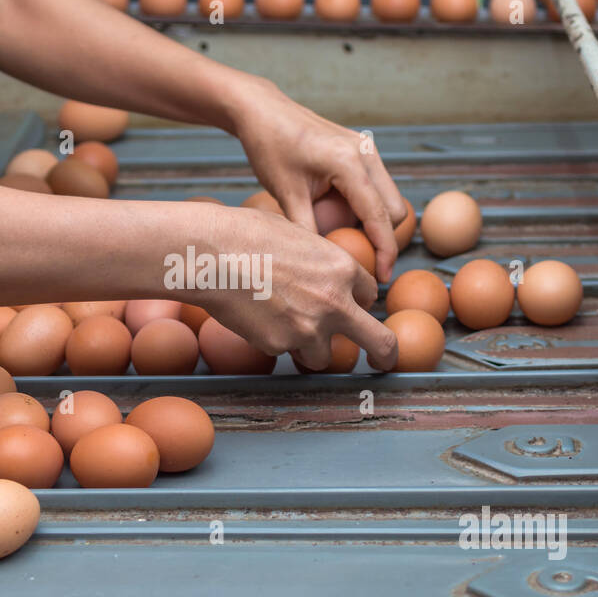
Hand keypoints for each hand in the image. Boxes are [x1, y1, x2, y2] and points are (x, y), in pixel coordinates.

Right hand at [195, 205, 397, 370]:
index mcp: (343, 269)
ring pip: (324, 356)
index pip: (369, 295)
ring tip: (282, 324)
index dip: (358, 301)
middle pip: (379, 340)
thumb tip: (322, 273)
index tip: (352, 308)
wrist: (212, 255)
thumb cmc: (248, 235)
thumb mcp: (300, 236)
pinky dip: (275, 340)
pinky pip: (286, 351)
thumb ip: (321, 261)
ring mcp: (309, 329)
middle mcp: (335, 303)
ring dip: (311, 348)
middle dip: (385, 354)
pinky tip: (256, 317)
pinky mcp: (280, 345)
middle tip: (384, 361)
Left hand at [230, 80, 407, 281]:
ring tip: (347, 240)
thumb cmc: (269, 148)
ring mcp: (367, 148)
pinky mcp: (361, 148)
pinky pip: (376, 185)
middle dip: (385, 238)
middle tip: (362, 262)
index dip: (385, 251)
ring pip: (389, 197)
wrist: (263, 111)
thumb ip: (307, 231)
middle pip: (395, 209)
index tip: (381, 278)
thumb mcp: (286, 194)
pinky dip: (366, 205)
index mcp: (349, 163)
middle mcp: (366, 152)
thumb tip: (325, 267)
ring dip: (376, 221)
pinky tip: (339, 216)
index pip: (380, 216)